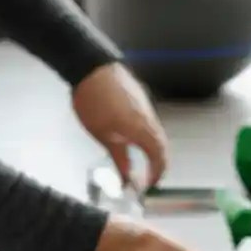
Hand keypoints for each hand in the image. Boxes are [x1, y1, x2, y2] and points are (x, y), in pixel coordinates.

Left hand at [73, 62, 167, 188]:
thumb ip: (119, 158)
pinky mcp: (139, 98)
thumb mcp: (102, 135)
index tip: (149, 185)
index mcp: (142, 130)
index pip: (159, 158)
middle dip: (157, 164)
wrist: (89, 65)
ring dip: (151, 149)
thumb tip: (128, 177)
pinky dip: (145, 135)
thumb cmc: (93, 100)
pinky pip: (148, 121)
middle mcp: (149, 118)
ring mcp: (145, 106)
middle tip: (147, 176)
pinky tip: (130, 138)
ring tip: (138, 160)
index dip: (156, 174)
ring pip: (155, 133)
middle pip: (161, 146)